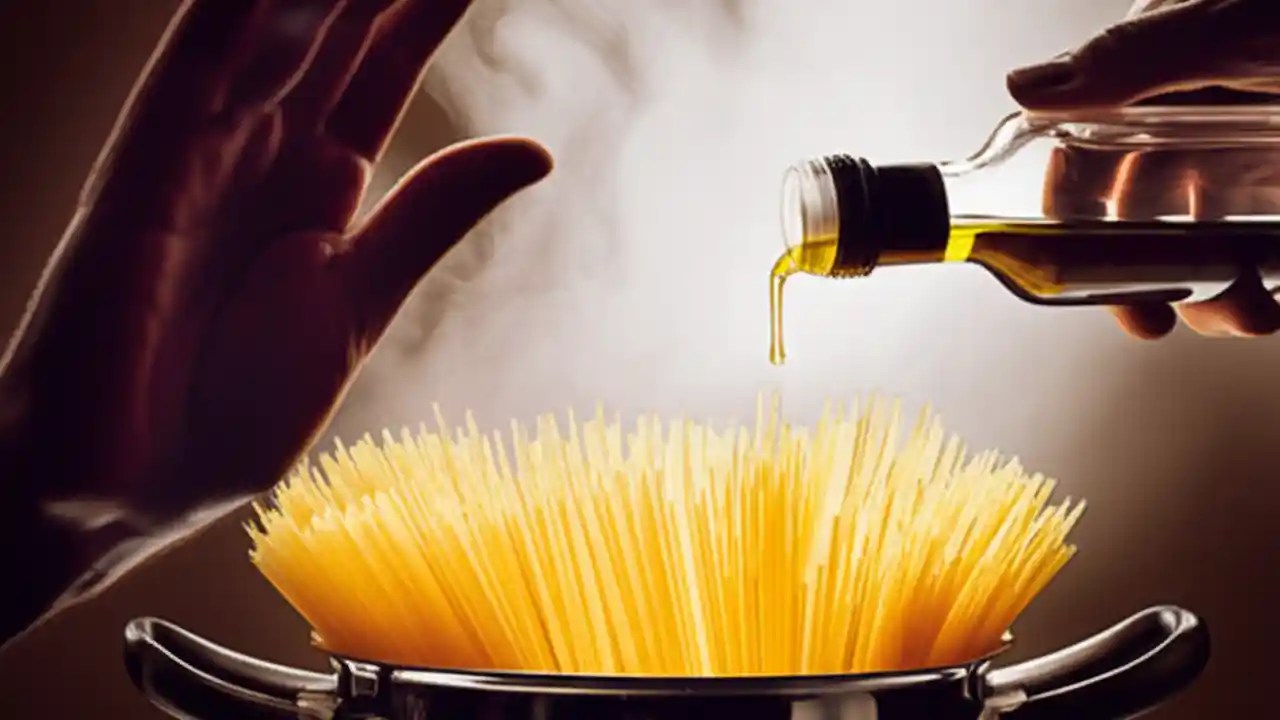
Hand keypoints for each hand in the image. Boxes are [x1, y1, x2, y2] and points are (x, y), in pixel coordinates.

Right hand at [0, 0, 550, 642]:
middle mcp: (260, 156)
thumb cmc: (230, 410)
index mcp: (317, 194)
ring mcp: (202, 152)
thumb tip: (535, 150)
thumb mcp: (356, 299)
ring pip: (274, 30)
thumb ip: (431, 214)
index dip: (420, 12)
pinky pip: (198, 62)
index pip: (378, 75)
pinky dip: (240, 8)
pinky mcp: (145, 166)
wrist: (126, 485)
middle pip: (332, 35)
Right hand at [1007, 0, 1279, 338]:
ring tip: (1250, 315)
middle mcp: (1194, 122)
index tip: (1080, 279)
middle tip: (1163, 316)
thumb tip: (1025, 89)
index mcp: (1157, 81)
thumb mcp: (1231, 32)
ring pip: (1206, 243)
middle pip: (1137, 218)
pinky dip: (1269, 279)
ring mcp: (1250, 157)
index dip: (1070, 225)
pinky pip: (1266, 249)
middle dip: (1146, 276)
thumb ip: (1132, 61)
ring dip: (1216, 291)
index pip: (1082, 160)